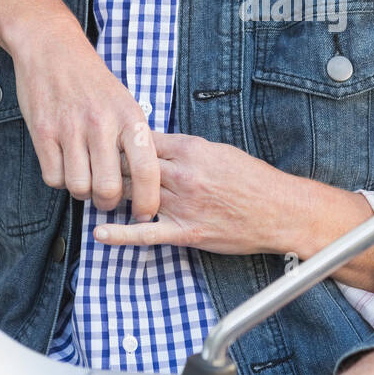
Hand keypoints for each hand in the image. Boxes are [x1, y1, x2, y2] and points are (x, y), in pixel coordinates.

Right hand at [12, 22, 159, 219]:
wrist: (53, 49)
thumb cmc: (93, 81)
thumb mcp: (125, 103)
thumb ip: (133, 139)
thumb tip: (143, 183)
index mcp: (129, 117)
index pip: (146, 170)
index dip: (148, 200)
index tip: (144, 213)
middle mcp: (102, 124)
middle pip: (108, 189)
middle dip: (108, 202)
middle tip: (106, 198)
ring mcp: (70, 128)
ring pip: (79, 187)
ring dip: (82, 191)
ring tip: (84, 177)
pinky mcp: (43, 132)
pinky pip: (53, 178)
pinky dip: (59, 180)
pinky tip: (64, 165)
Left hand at [94, 132, 292, 252]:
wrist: (280, 211)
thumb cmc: (253, 180)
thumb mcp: (220, 151)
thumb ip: (187, 149)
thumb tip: (159, 146)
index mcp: (192, 149)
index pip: (144, 141)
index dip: (123, 142)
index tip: (110, 143)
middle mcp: (184, 175)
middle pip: (133, 167)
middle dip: (111, 166)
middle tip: (93, 166)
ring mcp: (184, 205)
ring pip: (135, 196)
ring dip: (112, 194)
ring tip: (94, 192)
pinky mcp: (187, 232)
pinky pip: (147, 234)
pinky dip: (121, 234)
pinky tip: (99, 232)